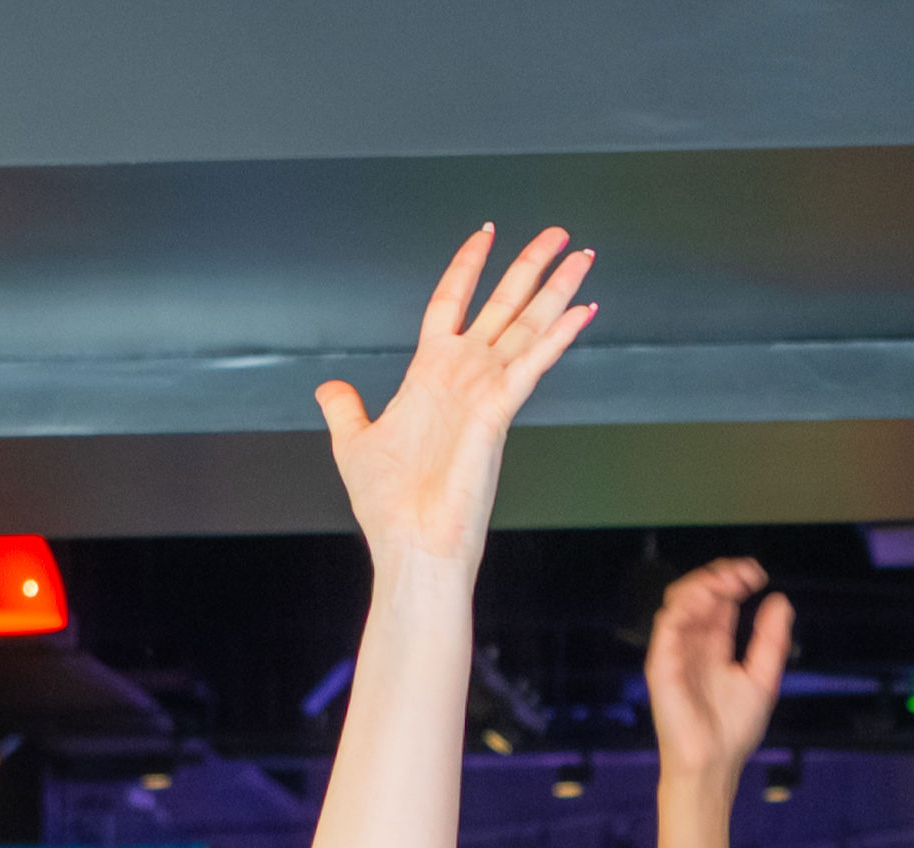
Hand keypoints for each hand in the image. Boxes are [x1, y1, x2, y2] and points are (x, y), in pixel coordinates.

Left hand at [317, 223, 596, 573]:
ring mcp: (485, 392)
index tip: (485, 233)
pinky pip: (533, 363)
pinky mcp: (499, 412)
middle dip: (532, 267)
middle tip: (561, 235)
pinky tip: (584, 310)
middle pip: (504, 305)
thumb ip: (345, 409)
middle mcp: (464, 377)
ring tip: (582, 255)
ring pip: (527, 325)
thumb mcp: (354, 443)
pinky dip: (559, 335)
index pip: (453, 303)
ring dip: (556, 289)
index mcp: (431, 376)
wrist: (412, 547)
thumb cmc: (390, 508)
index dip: (468, 266)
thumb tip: (329, 389)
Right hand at [646, 556, 788, 776]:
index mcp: (714, 646)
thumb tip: (780, 601)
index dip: (735, 580)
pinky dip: (688, 604)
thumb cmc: (732, 731)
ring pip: (679, 600)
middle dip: (719, 575)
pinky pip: (668, 622)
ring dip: (703, 584)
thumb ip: (771, 641)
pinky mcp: (662, 663)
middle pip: (698, 593)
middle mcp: (692, 644)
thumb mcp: (763, 679)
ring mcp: (675, 651)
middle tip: (745, 573)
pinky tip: (710, 598)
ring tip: (729, 581)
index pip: (719, 601)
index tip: (757, 574)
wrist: (713, 764)